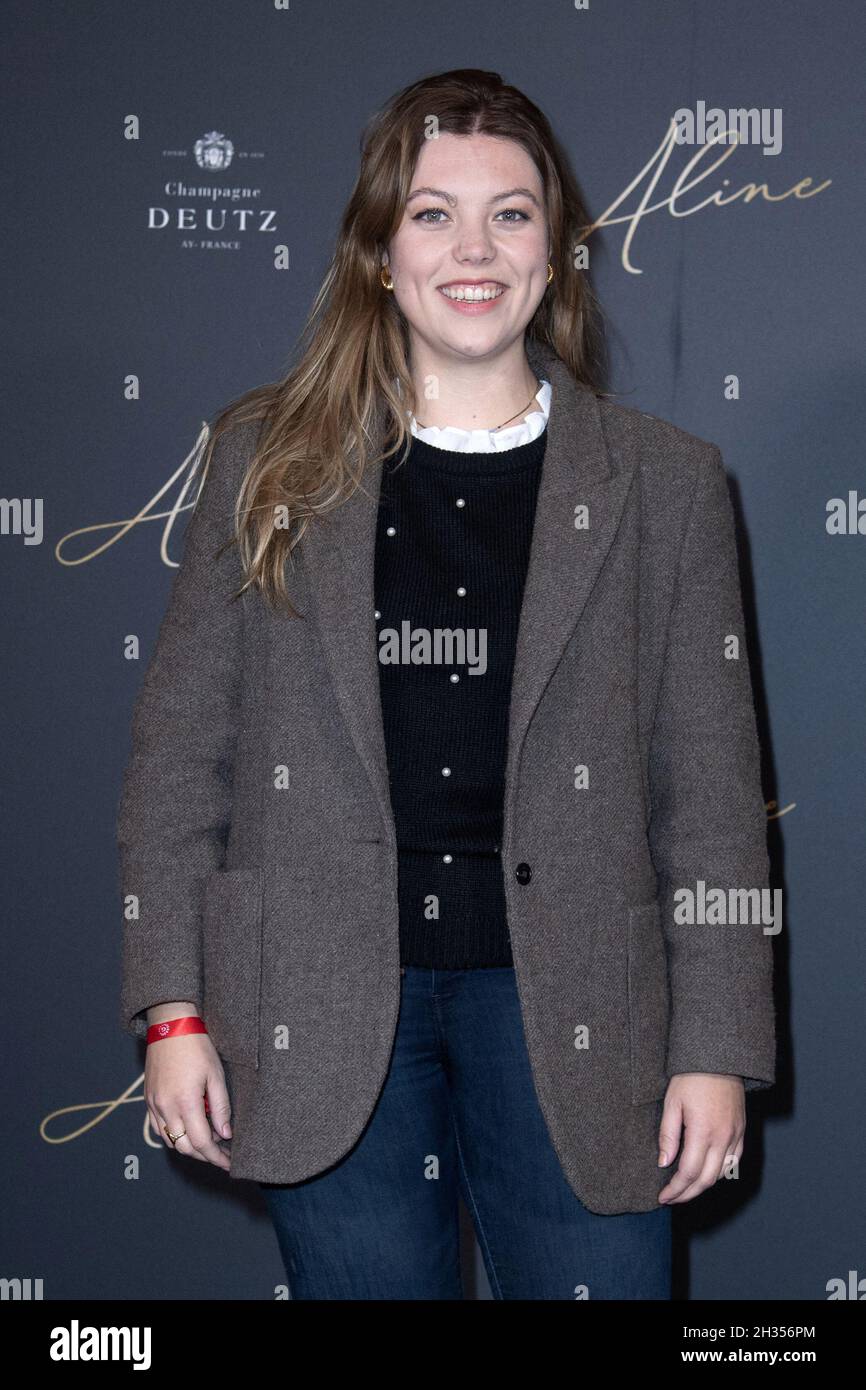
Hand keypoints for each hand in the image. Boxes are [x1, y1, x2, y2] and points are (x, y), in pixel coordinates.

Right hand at [144, 1006, 232, 1170]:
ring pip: (170, 1141)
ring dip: (189, 1147)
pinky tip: (188, 1130)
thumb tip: (225, 1134)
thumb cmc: (197, 1047)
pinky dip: (174, 1136)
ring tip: (208, 1143)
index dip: (216, 1157)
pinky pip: (159, 1128)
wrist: (170, 1026)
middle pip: (184, 1147)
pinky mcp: (148, 1099)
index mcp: (185, 1102)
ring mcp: (154, 1105)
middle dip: (204, 1155)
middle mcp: (165, 1107)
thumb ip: (221, 1107)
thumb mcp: (216, 1075)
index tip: (229, 1163)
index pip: (201, 1143)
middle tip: (222, 1154)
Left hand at [656, 1073, 744, 1204]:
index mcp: (703, 1131)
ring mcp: (735, 1135)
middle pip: (706, 1180)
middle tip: (671, 1199)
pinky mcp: (741, 1130)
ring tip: (686, 1189)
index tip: (663, 1197)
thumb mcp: (672, 1102)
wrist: (718, 1059)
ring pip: (722, 1174)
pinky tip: (707, 1175)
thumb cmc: (691, 1077)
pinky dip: (720, 1173)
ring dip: (703, 1186)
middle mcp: (723, 1137)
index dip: (675, 1189)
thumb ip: (668, 1135)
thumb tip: (664, 1163)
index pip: (689, 1173)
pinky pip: (734, 1161)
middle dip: (687, 1194)